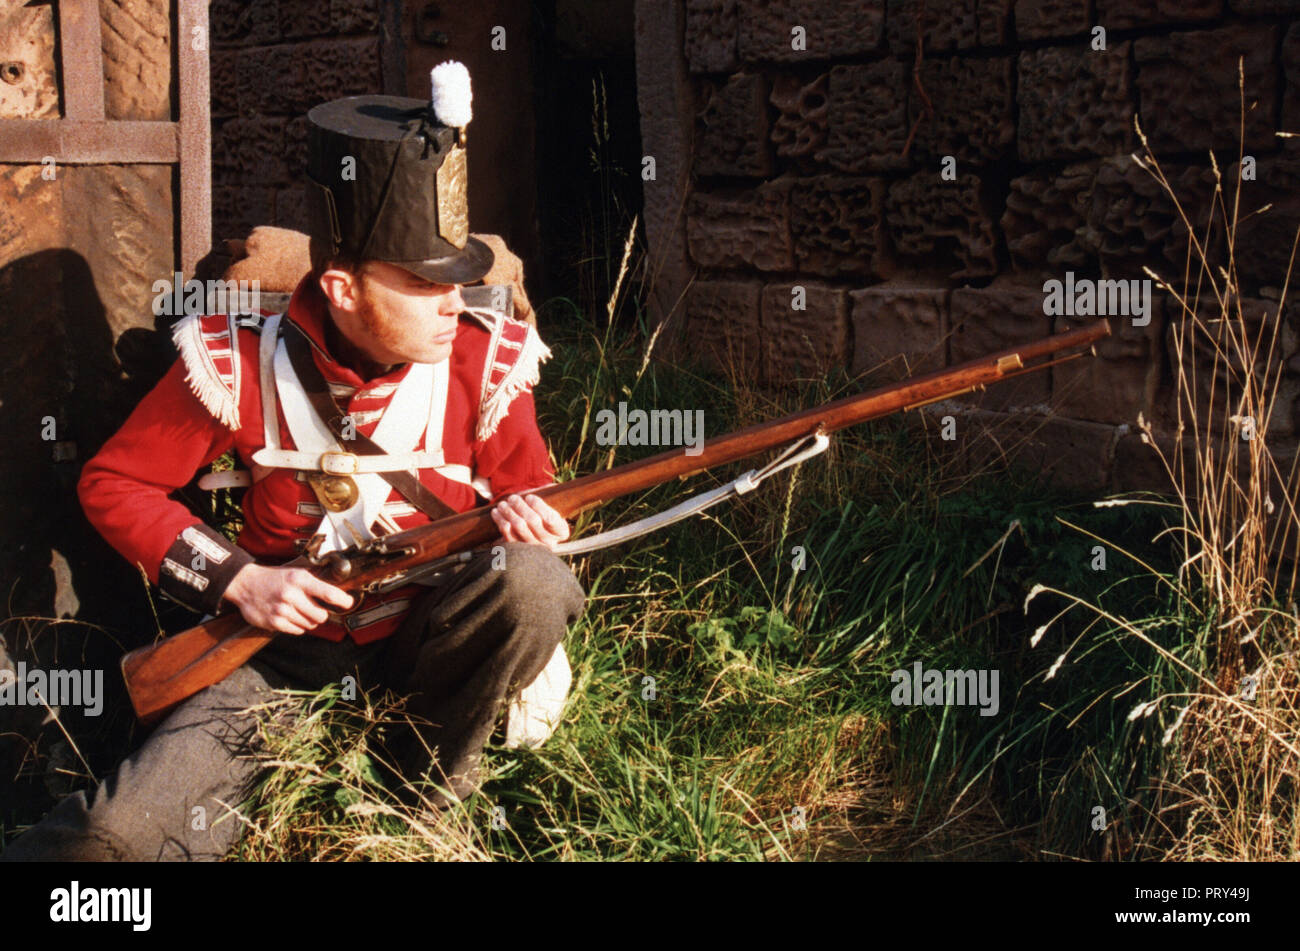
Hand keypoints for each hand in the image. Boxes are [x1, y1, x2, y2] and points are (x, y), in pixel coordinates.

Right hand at [222, 563, 353, 634]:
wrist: (246, 584)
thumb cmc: (276, 579)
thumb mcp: (296, 573)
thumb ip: (315, 584)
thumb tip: (339, 596)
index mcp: (300, 579)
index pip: (328, 593)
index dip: (342, 600)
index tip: (348, 603)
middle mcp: (291, 594)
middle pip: (321, 616)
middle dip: (320, 614)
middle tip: (313, 609)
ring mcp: (282, 610)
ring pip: (310, 625)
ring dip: (307, 620)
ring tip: (297, 610)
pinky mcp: (274, 622)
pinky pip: (297, 631)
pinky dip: (297, 626)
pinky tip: (289, 616)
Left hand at [490, 493, 569, 548]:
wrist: (533, 527)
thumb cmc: (543, 512)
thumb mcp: (552, 504)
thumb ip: (551, 495)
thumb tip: (545, 488)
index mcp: (561, 531)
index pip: (551, 519)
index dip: (539, 506)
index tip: (530, 497)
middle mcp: (550, 542)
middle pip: (533, 521)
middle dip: (520, 506)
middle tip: (513, 498)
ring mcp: (534, 547)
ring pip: (519, 527)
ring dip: (509, 512)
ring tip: (503, 504)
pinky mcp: (518, 549)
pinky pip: (508, 535)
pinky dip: (501, 522)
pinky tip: (496, 513)